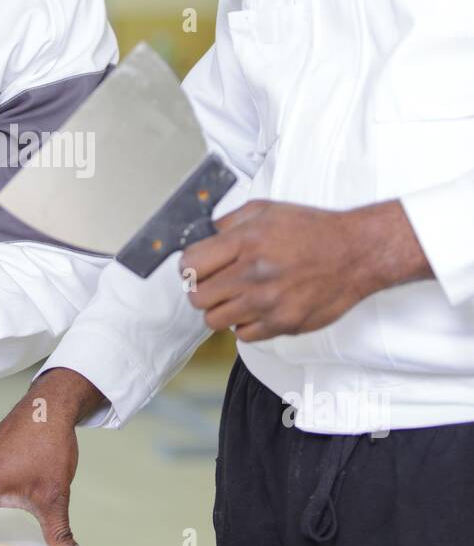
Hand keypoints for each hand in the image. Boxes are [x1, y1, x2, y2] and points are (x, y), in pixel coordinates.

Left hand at [181, 198, 430, 340]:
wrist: (356, 253)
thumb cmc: (314, 230)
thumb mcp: (266, 210)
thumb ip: (229, 222)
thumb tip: (204, 237)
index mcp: (245, 242)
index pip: (189, 266)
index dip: (190, 267)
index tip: (198, 268)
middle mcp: (253, 274)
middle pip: (197, 298)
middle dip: (202, 290)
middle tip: (216, 284)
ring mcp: (268, 302)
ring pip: (215, 321)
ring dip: (222, 309)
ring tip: (237, 297)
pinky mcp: (283, 323)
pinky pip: (243, 335)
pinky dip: (245, 325)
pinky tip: (258, 308)